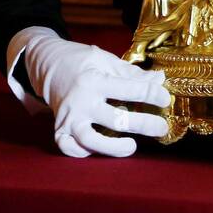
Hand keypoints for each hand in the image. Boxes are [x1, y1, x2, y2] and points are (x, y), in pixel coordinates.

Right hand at [22, 30, 171, 157]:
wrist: (48, 64)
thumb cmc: (82, 62)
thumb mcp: (106, 60)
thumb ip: (132, 74)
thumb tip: (159, 80)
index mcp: (95, 80)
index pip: (130, 89)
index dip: (152, 94)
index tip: (165, 98)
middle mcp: (81, 101)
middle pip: (116, 119)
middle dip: (144, 124)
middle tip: (161, 127)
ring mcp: (69, 118)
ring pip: (91, 141)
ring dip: (114, 148)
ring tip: (132, 147)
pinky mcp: (60, 129)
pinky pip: (71, 149)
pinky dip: (84, 153)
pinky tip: (100, 149)